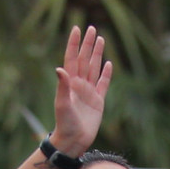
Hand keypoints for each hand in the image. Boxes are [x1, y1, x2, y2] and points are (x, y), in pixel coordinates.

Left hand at [49, 26, 112, 156]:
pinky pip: (103, 84)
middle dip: (88, 44)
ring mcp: (89, 92)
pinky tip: (109, 64)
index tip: (76, 28)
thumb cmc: (64, 123)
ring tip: (101, 39)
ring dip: (97, 54)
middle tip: (92, 28)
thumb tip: (60, 68)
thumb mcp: (62, 104)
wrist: (74, 140)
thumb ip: (62, 86)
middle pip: (84, 59)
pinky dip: (106, 74)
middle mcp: (79, 84)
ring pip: (94, 68)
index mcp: (70, 82)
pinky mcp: (98, 101)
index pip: (72, 58)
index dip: (74, 43)